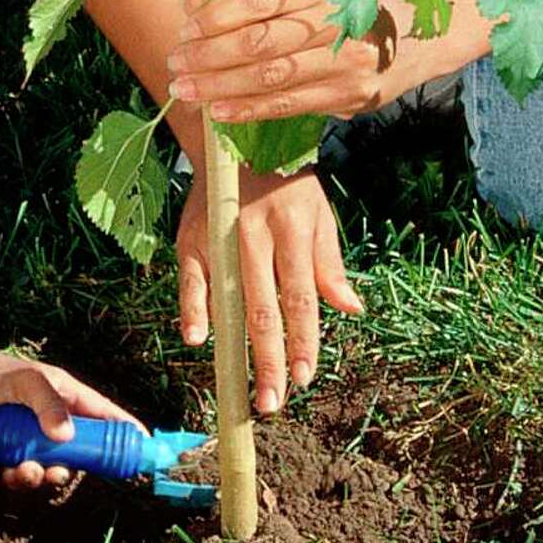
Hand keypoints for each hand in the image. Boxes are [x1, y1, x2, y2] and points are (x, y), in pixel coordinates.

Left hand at [0, 350, 142, 488]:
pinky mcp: (17, 456)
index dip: (128, 433)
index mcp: (72, 400)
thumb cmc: (2, 374)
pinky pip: (29, 477)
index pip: (108, 417)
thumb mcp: (29, 382)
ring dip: (46, 476)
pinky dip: (23, 480)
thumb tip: (68, 437)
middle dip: (80, 467)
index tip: (145, 448)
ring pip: (57, 469)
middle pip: (86, 453)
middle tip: (62, 471)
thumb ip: (49, 404)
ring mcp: (39, 441)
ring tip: (28, 469)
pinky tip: (11, 471)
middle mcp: (59, 423)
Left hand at [168, 0, 409, 125]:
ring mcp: (346, 64)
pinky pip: (289, 105)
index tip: (188, 25)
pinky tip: (219, 110)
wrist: (420, 37)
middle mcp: (340, 24)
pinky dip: (249, 110)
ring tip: (186, 88)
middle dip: (211, 54)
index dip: (221, 13)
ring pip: (271, 78)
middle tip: (176, 60)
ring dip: (220, 86)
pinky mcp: (348, 98)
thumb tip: (195, 4)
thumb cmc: (354, 5)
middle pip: (263, 42)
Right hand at [176, 159, 363, 414]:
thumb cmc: (286, 184)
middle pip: (264, 307)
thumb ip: (330, 264)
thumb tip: (352, 309)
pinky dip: (193, 308)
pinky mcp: (190, 238)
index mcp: (294, 228)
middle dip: (271, 359)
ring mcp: (220, 235)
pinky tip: (197, 338)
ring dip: (236, 347)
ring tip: (243, 388)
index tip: (306, 377)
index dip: (303, 339)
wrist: (235, 140)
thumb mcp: (319, 215)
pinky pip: (191, 279)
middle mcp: (255, 233)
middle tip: (274, 402)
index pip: (301, 296)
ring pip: (230, 300)